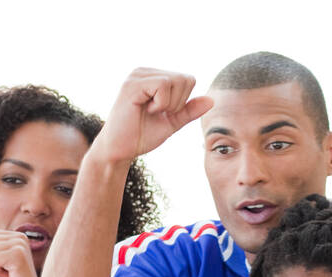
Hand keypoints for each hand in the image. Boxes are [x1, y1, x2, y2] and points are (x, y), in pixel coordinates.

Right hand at [93, 68, 212, 164]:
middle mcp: (145, 71)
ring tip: (150, 112)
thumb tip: (212, 100)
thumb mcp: (171, 123)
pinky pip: (164, 85)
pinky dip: (161, 103)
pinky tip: (145, 110)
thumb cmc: (141, 136)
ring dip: (169, 104)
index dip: (182, 102)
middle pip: (186, 79)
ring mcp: (138, 75)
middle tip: (156, 114)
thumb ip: (188, 111)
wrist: (119, 150)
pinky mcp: (133, 83)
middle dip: (178, 103)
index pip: (188, 80)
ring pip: (176, 81)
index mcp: (154, 77)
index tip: (162, 113)